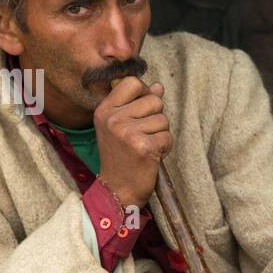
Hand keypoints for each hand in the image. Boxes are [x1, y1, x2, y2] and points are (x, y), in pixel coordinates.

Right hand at [94, 77, 171, 209]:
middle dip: (156, 117)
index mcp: (104, 110)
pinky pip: (167, 137)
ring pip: (163, 119)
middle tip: (143, 134)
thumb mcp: (120, 126)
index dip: (145, 92)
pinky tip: (152, 156)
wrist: (117, 189)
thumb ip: (138, 104)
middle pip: (154, 100)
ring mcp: (127, 133)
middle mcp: (113, 119)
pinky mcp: (143, 147)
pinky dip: (165, 147)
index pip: (132, 82)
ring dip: (161, 134)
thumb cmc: (121, 156)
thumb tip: (158, 87)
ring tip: (146, 146)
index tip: (143, 109)